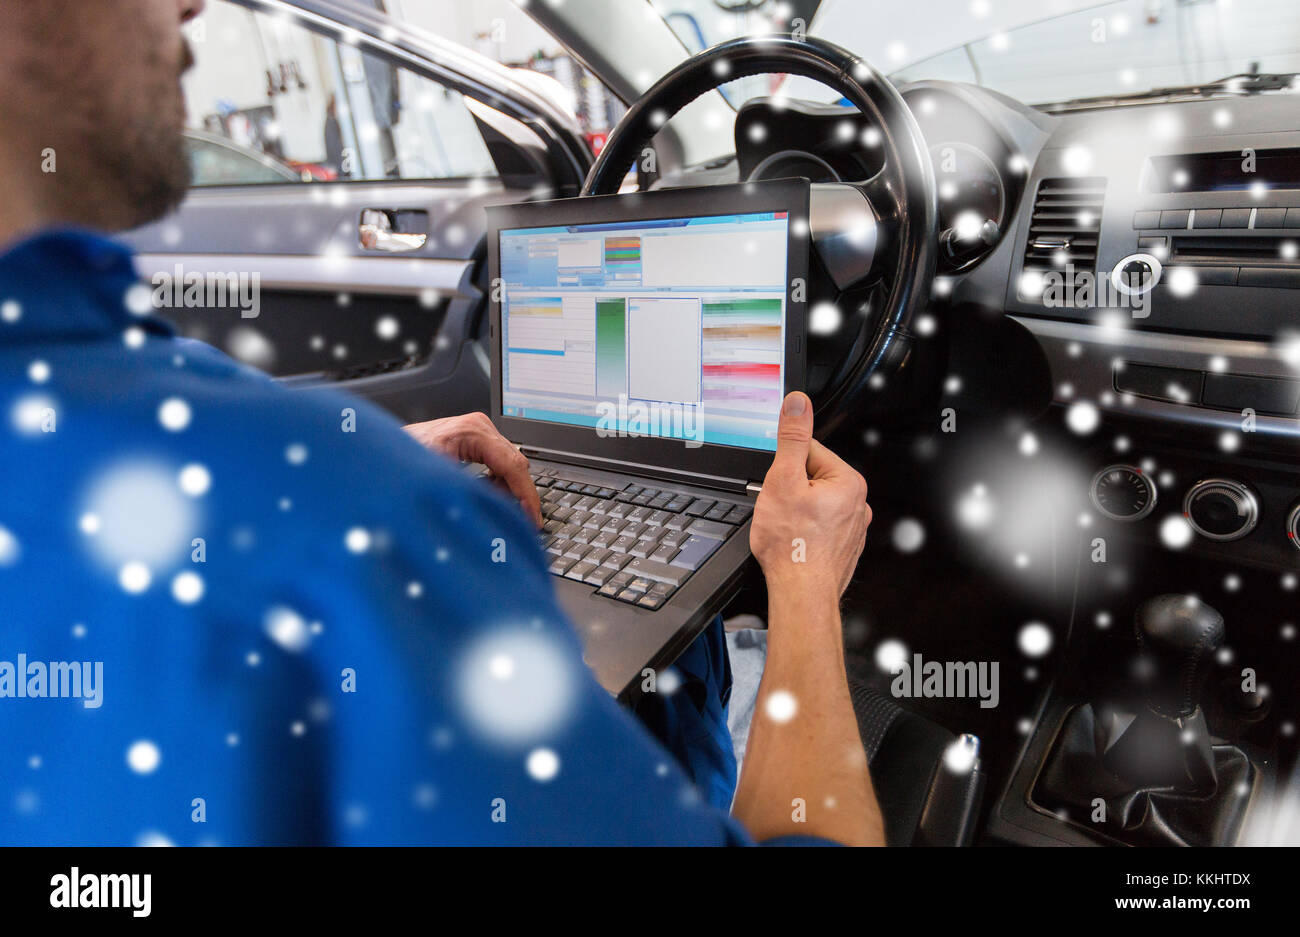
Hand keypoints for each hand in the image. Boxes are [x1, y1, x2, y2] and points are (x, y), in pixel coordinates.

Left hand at [404, 412, 542, 526]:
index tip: (532, 517)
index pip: (513, 465)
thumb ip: (475, 494)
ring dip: (507, 491)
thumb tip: (499, 513)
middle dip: (519, 496)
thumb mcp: (439, 479)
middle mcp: (480, 427)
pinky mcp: (475, 440)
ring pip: (509, 466)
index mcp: (474, 430)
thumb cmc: (401, 460)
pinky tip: (486, 494)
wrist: (382, 451)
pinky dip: (496, 484)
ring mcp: (479, 432)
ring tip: (496, 508)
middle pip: (516, 465)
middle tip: (523, 523)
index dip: (525, 496)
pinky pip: (497, 464)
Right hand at [749, 392, 870, 599]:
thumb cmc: (794, 544)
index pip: (809, 452)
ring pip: (813, 505)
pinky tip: (794, 542)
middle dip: (790, 491)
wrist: (801, 593)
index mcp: (848, 481)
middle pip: (811, 479)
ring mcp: (853, 528)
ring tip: (786, 529)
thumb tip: (798, 404)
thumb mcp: (784, 479)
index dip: (785, 467)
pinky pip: (818, 528)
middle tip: (780, 510)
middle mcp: (858, 504)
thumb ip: (792, 437)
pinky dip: (804, 532)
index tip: (778, 485)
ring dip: (796, 512)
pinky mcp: (843, 548)